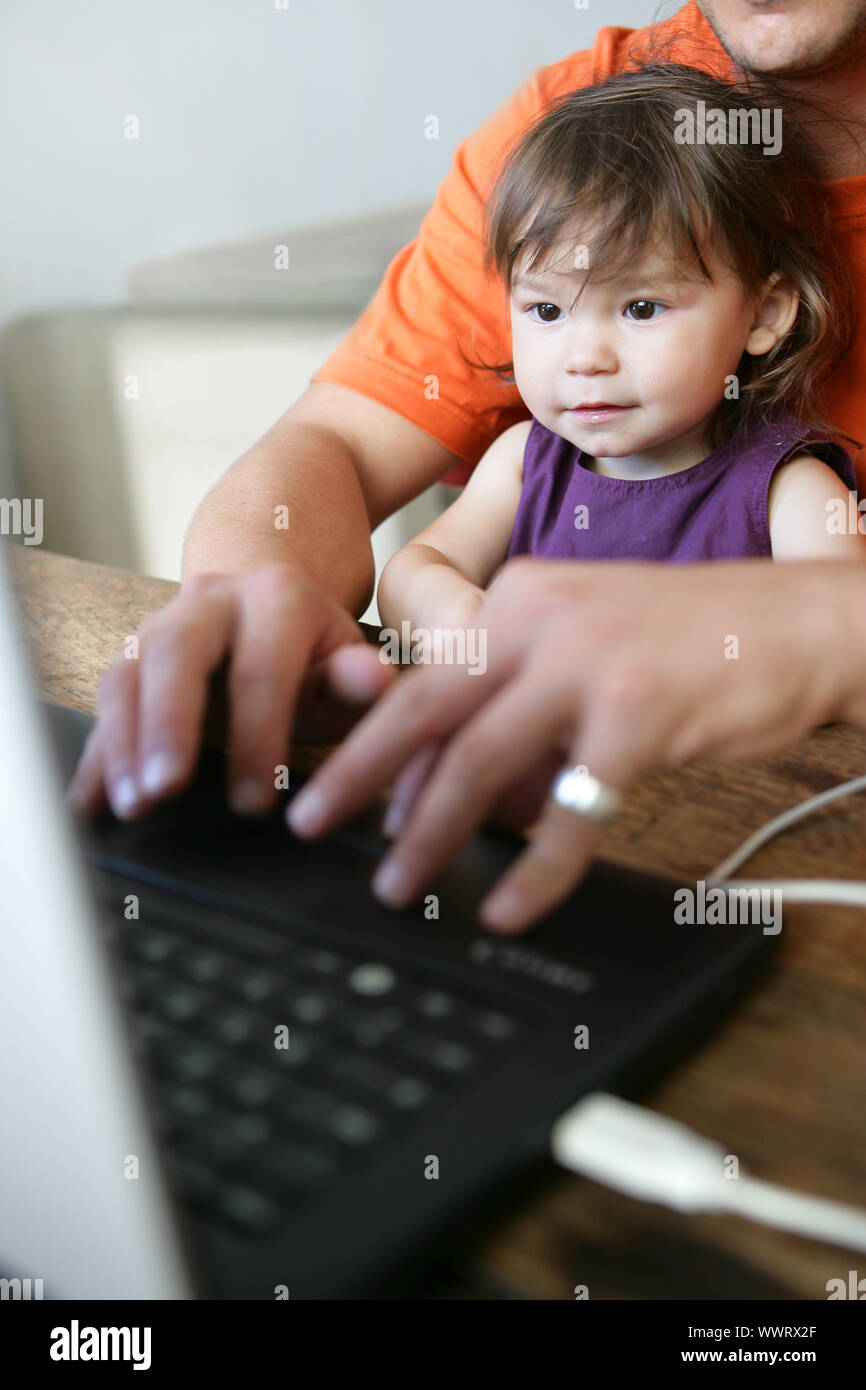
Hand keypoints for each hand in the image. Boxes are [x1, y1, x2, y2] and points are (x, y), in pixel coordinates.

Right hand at [63, 563, 395, 820]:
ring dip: (124, 741)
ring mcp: (163, 622)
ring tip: (132, 802)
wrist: (270, 608)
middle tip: (167, 787)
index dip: (257, 735)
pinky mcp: (132, 657)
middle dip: (169, 723)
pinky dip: (98, 754)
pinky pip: (108, 701)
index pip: (261, 666)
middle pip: (177, 650)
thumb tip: (374, 680)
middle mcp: (212, 599)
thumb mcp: (349, 666)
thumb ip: (360, 680)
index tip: (258, 800)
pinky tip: (91, 802)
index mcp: (278, 596)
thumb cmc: (317, 655)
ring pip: (130, 671)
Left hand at [288, 556, 865, 932]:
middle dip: (359, 776)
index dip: (378, 746)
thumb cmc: (699, 641)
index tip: (343, 790)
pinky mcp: (637, 714)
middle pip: (426, 710)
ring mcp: (588, 662)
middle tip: (314, 824)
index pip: (429, 679)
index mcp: (523, 597)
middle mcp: (543, 620)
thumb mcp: (591, 645)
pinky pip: (568, 812)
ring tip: (401, 883)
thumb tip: (468, 788)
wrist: (804, 622)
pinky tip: (513, 904)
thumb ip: (526, 704)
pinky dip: (535, 870)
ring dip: (431, 834)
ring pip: (479, 762)